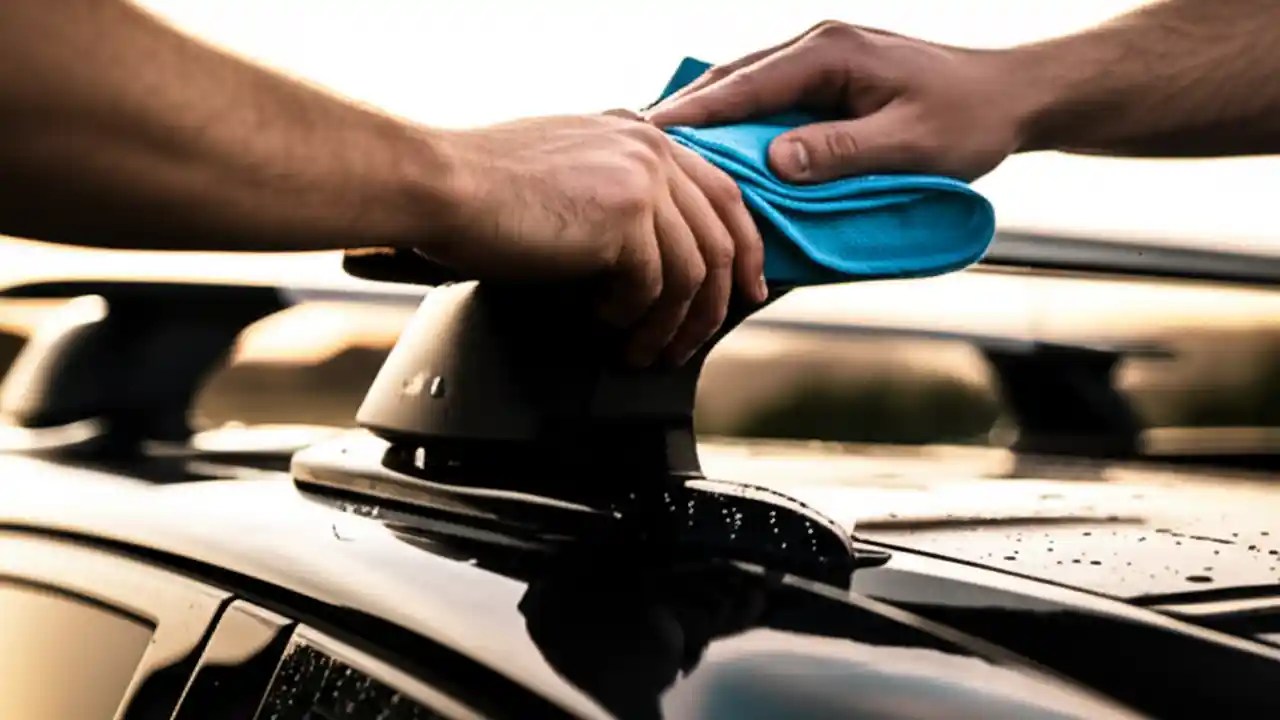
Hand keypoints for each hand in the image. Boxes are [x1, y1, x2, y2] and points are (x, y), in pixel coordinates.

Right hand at [424, 114, 766, 366]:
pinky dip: (631, 318)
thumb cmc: (482, 191)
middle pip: (722, 237)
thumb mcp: (566, 176)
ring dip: (670, 326)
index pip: (720, 193)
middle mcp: (651, 149)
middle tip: (693, 344)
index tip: (744, 290)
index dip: (743, 249)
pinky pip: (655, 288)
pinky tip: (600, 323)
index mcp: (640, 135)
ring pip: (694, 272)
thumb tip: (640, 254)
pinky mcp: (627, 218)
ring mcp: (643, 180)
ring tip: (639, 353)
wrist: (441, 187)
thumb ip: (613, 196)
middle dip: (716, 303)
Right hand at [644, 21, 1030, 182]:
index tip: (652, 134)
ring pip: (749, 83)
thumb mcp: (908, 143)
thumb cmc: (968, 120)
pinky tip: (717, 139)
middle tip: (639, 139)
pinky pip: (770, 95)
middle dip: (688, 108)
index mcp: (831, 54)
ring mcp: (824, 58)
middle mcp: (820, 46)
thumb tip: (775, 161)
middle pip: (736, 77)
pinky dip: (738, 115)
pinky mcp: (830, 77)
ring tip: (664, 142)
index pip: (748, 84)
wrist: (1011, 96)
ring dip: (709, 110)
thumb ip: (841, 151)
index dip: (698, 112)